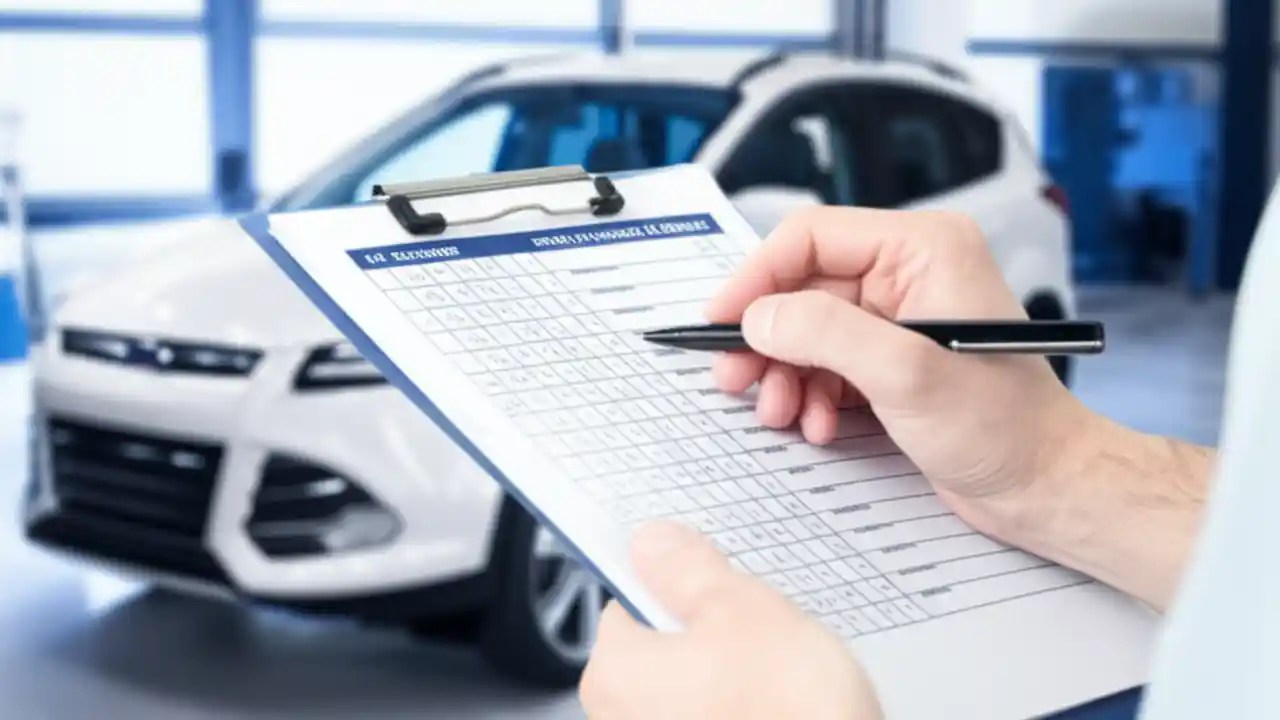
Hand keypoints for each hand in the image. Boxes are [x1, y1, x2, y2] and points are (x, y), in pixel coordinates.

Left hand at [580, 521, 881, 719]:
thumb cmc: (787, 710)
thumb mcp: (743, 610)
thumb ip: (688, 571)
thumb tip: (654, 543)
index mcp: (614, 673)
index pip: (629, 604)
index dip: (678, 589)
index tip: (718, 585)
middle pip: (661, 652)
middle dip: (711, 638)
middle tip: (764, 633)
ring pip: (695, 692)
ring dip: (734, 680)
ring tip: (785, 681)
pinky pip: (718, 717)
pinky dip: (748, 711)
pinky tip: (786, 709)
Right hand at [704, 207, 1092, 534]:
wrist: (1044, 486)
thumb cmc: (1004, 427)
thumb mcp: (907, 374)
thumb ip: (825, 334)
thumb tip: (758, 317)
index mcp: (922, 249)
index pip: (812, 237)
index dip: (757, 277)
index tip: (719, 320)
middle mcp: (908, 273)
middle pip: (802, 287)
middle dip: (766, 338)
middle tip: (734, 378)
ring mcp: (899, 319)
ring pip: (807, 329)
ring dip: (783, 373)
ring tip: (779, 413)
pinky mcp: (892, 360)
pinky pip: (825, 363)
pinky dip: (809, 394)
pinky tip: (816, 425)